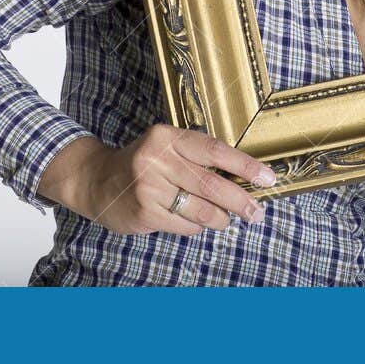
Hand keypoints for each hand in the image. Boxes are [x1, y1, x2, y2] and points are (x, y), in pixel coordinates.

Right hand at [38, 127, 276, 236]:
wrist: (97, 180)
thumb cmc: (143, 163)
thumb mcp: (167, 147)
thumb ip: (197, 157)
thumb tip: (244, 177)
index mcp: (168, 137)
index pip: (215, 151)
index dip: (245, 165)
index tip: (268, 178)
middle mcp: (157, 160)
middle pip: (212, 185)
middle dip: (241, 201)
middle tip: (257, 213)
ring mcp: (149, 188)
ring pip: (202, 210)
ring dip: (220, 218)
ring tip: (226, 219)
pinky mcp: (145, 213)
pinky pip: (186, 225)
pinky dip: (197, 226)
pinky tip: (196, 221)